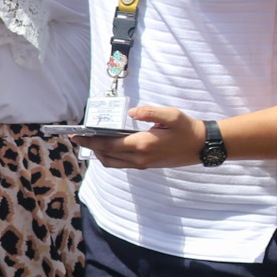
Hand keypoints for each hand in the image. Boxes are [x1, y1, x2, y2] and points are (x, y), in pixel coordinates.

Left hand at [72, 105, 205, 168]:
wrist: (201, 147)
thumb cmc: (186, 129)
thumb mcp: (171, 115)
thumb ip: (149, 112)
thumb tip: (132, 111)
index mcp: (142, 145)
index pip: (108, 144)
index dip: (90, 140)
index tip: (76, 136)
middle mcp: (139, 158)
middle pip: (106, 155)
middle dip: (91, 146)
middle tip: (80, 137)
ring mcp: (143, 164)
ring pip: (113, 162)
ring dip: (100, 153)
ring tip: (92, 141)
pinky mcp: (146, 165)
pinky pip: (122, 163)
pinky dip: (110, 156)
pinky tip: (108, 145)